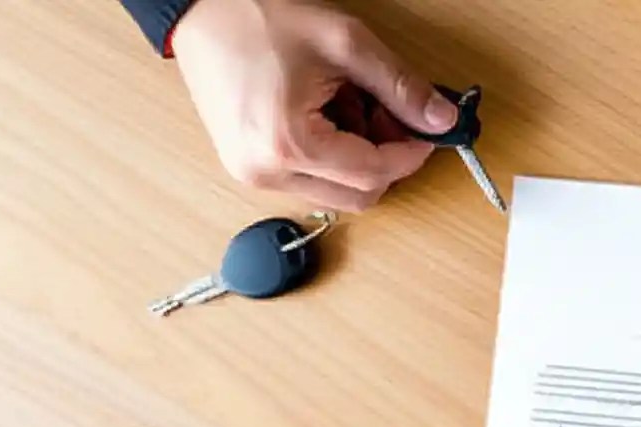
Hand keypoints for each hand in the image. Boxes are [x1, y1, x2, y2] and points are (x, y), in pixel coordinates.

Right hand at [171, 0, 457, 210]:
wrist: (199, 9)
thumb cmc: (257, 18)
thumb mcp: (345, 44)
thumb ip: (400, 86)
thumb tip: (441, 119)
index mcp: (290, 145)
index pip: (375, 173)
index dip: (412, 152)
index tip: (430, 129)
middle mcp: (267, 173)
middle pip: (360, 195)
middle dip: (386, 158)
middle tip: (388, 112)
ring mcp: (254, 175)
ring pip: (337, 191)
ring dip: (358, 157)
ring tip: (346, 103)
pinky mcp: (249, 168)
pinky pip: (310, 179)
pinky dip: (332, 155)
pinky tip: (324, 112)